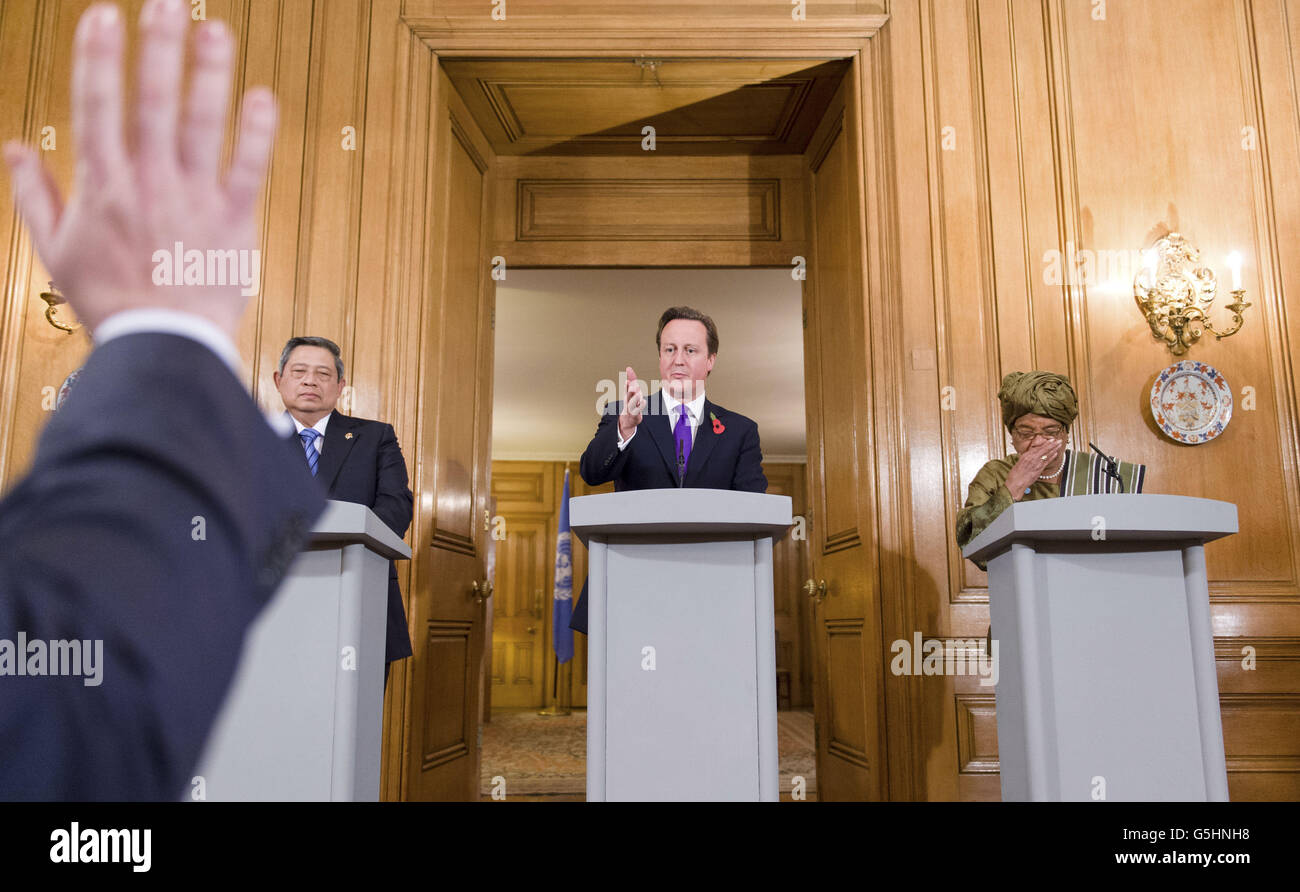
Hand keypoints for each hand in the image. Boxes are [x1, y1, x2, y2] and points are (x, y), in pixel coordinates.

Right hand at [3, 0, 277, 339]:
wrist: (162, 343)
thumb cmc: (111, 299)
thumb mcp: (54, 249)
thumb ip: (34, 192)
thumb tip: (14, 146)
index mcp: (101, 184)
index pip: (96, 105)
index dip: (99, 57)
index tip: (103, 17)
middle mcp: (147, 182)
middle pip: (152, 101)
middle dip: (157, 46)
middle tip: (164, 3)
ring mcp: (192, 198)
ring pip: (201, 124)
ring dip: (208, 74)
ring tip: (214, 30)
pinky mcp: (233, 220)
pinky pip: (248, 168)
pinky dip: (257, 133)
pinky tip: (263, 96)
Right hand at [618, 366, 643, 439]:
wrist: (628, 420)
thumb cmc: (631, 405)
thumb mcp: (631, 393)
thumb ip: (631, 382)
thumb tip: (629, 369)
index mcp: (628, 394)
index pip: (629, 384)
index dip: (630, 376)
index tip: (628, 368)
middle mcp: (628, 400)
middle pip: (629, 393)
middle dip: (630, 387)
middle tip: (630, 381)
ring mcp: (631, 408)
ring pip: (632, 402)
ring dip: (634, 396)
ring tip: (635, 391)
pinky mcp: (635, 414)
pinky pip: (638, 410)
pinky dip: (640, 406)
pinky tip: (643, 401)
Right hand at [1005, 436, 1063, 499]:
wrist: (1016, 482)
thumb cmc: (1015, 474)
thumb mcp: (1019, 463)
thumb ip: (1025, 458)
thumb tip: (1028, 456)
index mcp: (1025, 455)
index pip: (1037, 447)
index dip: (1045, 443)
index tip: (1050, 440)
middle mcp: (1031, 457)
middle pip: (1043, 449)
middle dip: (1052, 444)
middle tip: (1058, 440)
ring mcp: (1036, 463)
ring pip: (1047, 454)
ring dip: (1054, 448)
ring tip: (1059, 444)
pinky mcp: (1039, 469)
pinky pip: (1047, 461)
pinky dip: (1052, 457)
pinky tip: (1056, 453)